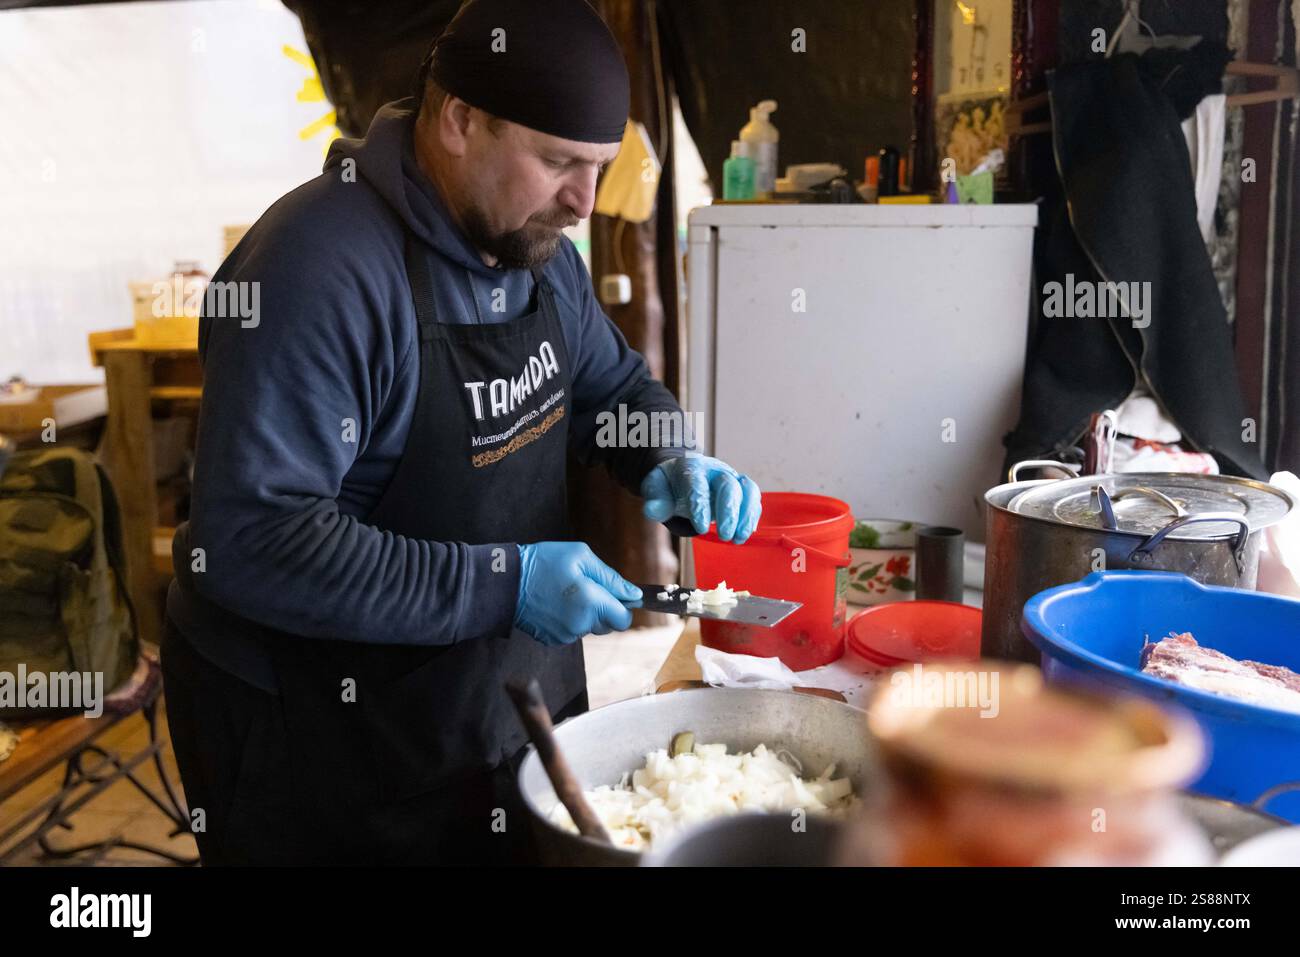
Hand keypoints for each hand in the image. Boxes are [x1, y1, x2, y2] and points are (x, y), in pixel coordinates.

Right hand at [514, 542, 640, 645]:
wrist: (507, 582)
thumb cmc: (543, 563)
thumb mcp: (580, 556)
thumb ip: (611, 577)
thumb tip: (633, 594)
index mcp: (591, 602)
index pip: (624, 619)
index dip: (622, 606)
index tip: (614, 595)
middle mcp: (581, 624)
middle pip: (608, 625)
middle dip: (604, 609)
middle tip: (586, 589)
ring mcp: (566, 635)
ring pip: (589, 628)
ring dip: (586, 615)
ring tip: (567, 594)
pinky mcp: (554, 640)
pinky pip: (572, 632)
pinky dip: (570, 620)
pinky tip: (556, 604)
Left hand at [640, 453, 761, 542]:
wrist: (683, 474)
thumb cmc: (670, 485)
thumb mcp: (656, 489)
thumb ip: (656, 501)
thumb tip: (651, 510)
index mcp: (691, 468)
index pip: (697, 485)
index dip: (700, 506)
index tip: (700, 528)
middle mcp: (714, 470)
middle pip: (728, 485)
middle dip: (728, 512)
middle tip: (725, 536)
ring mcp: (731, 477)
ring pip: (747, 489)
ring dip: (746, 515)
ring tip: (739, 538)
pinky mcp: (741, 487)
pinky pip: (753, 498)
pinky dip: (752, 515)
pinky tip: (746, 533)